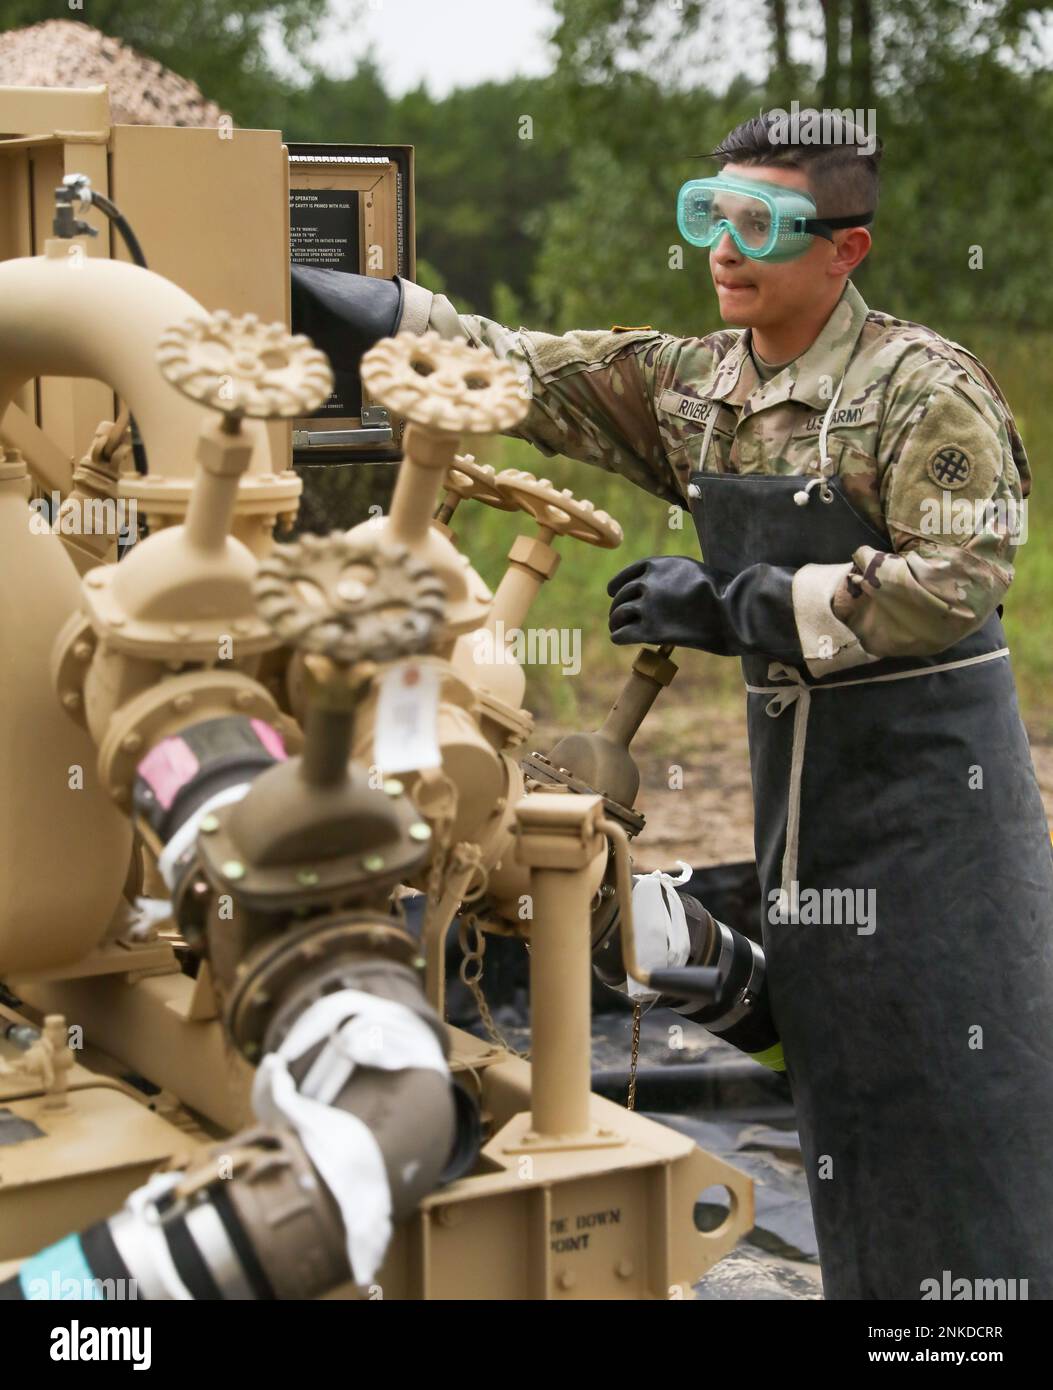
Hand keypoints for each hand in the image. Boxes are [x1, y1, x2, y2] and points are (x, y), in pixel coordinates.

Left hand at [606, 555, 803, 660]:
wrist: (735, 610)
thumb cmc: (727, 594)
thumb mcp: (698, 572)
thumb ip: (679, 578)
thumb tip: (674, 591)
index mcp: (660, 565)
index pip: (628, 574)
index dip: (618, 585)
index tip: (613, 593)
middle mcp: (649, 583)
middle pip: (622, 596)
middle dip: (619, 607)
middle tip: (618, 618)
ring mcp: (647, 607)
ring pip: (618, 615)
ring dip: (616, 623)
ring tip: (618, 630)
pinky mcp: (650, 631)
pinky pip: (621, 635)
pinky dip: (619, 637)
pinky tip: (621, 640)